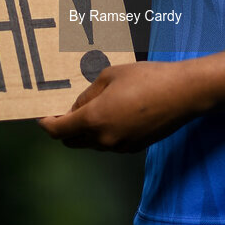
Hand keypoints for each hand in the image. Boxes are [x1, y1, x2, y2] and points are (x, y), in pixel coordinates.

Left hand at [38, 61, 204, 152]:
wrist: (183, 93)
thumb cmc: (146, 78)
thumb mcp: (110, 76)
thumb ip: (89, 94)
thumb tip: (77, 107)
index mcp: (94, 120)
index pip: (59, 130)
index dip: (46, 124)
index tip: (41, 116)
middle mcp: (104, 140)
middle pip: (72, 141)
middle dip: (64, 128)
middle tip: (64, 109)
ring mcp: (119, 147)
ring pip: (91, 143)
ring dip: (84, 130)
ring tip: (90, 106)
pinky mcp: (134, 148)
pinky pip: (108, 143)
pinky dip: (102, 132)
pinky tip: (112, 112)